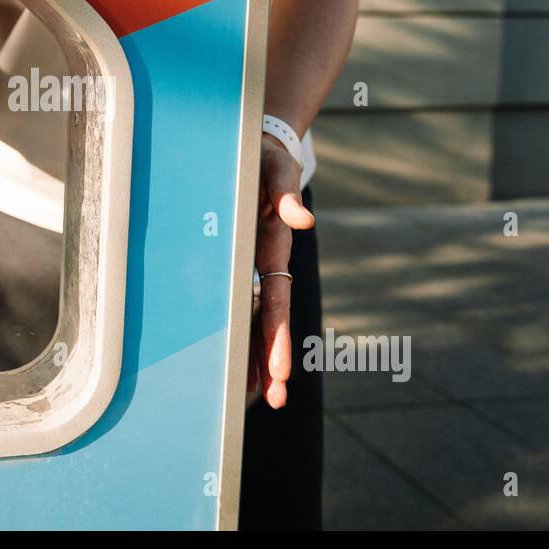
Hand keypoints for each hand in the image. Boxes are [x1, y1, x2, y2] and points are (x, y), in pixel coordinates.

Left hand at [249, 135, 315, 408]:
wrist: (259, 148)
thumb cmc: (267, 159)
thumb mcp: (277, 171)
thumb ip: (287, 195)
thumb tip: (303, 219)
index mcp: (273, 245)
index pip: (276, 298)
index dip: (277, 333)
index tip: (281, 368)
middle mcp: (267, 261)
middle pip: (271, 318)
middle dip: (273, 359)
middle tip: (275, 400)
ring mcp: (256, 263)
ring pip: (260, 316)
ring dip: (262, 353)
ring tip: (264, 395)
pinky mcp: (244, 258)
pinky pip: (245, 300)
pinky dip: (247, 331)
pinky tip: (245, 360)